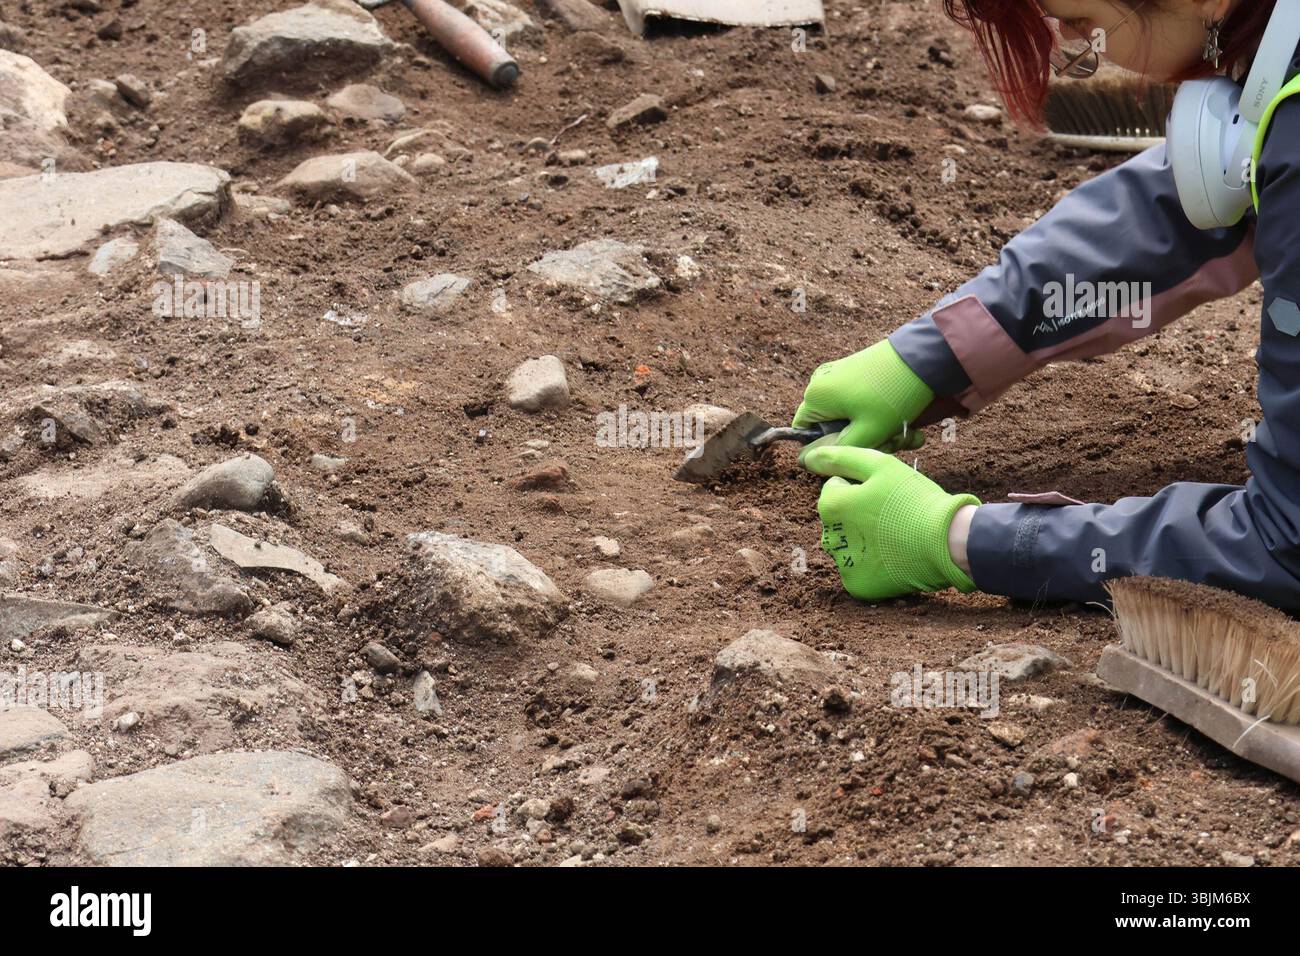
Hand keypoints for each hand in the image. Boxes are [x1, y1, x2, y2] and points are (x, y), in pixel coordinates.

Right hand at [791, 340, 933, 458]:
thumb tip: (807, 461)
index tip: (858, 451)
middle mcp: (821, 383)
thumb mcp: (867, 433)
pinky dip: (880, 416)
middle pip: (831, 427)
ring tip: (906, 432)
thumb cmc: (892, 395)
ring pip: (850, 417)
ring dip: (877, 431)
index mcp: (815, 397)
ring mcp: (839, 375)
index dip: (828, 448)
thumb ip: (836, 451)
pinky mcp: (856, 371)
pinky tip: (905, 421)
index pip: (804, 434)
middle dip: (863, 440)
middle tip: (893, 442)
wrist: (924, 356)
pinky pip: (860, 403)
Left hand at [803, 445, 979, 599]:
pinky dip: (873, 565)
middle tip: (892, 515)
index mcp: (829, 506)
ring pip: (849, 544)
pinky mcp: (858, 586)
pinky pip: (859, 570)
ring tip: (895, 536)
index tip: (884, 493)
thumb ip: (841, 458)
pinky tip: (893, 556)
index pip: (836, 488)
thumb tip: (810, 457)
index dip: (861, 487)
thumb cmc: (914, 499)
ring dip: (864, 539)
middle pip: (839, 519)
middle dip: (858, 514)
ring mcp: (842, 564)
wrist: (946, 541)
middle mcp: (828, 537)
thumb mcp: (879, 465)